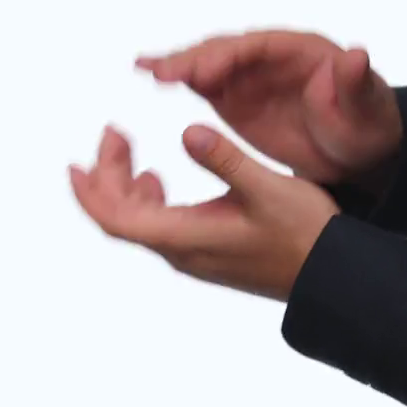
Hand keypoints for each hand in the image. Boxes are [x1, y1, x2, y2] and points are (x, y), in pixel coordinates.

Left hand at [71, 123, 339, 300]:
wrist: (331, 275)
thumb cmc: (304, 233)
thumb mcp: (267, 189)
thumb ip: (226, 159)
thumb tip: (188, 130)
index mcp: (184, 237)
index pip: (116, 218)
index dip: (90, 192)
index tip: (75, 162)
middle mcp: (179, 251)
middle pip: (120, 215)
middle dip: (106, 174)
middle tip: (112, 132)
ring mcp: (190, 254)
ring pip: (138, 219)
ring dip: (124, 183)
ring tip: (125, 145)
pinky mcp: (204, 251)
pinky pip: (157, 224)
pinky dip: (146, 197)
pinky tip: (155, 177)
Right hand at [137, 29, 402, 183]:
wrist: (354, 153)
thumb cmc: (364, 128)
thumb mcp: (365, 111)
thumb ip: (357, 86)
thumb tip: (355, 55)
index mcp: (304, 52)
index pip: (260, 46)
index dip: (230, 56)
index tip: (204, 73)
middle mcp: (272, 56)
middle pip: (227, 49)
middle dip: (195, 59)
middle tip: (162, 73)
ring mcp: (250, 74)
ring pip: (209, 61)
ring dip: (178, 65)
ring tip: (147, 70)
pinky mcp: (235, 94)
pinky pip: (202, 79)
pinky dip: (176, 74)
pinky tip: (145, 70)